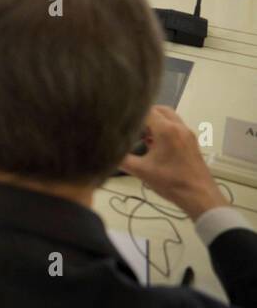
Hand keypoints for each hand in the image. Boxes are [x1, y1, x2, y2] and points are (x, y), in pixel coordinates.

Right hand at [119, 105, 228, 219]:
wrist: (200, 197)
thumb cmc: (171, 183)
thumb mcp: (141, 171)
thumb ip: (121, 159)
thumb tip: (106, 152)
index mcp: (167, 131)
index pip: (147, 111)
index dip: (132, 113)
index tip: (121, 119)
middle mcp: (179, 128)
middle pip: (161, 110)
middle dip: (145, 115)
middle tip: (132, 125)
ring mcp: (188, 135)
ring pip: (170, 118)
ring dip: (157, 122)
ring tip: (143, 136)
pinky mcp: (192, 143)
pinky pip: (177, 128)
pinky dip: (166, 130)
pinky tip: (156, 146)